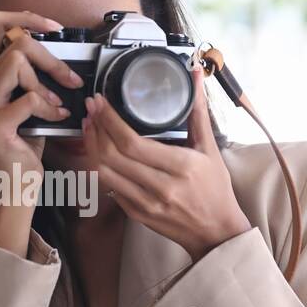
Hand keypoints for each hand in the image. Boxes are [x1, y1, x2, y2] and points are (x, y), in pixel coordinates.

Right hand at [0, 11, 83, 181]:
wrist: (14, 181)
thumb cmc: (24, 139)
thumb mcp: (27, 98)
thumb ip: (32, 73)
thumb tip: (61, 50)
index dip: (27, 18)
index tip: (54, 28)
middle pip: (14, 41)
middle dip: (50, 57)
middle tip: (70, 77)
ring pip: (17, 63)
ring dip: (47, 82)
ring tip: (58, 101)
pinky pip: (29, 98)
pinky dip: (50, 107)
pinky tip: (57, 118)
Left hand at [81, 66, 250, 262]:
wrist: (216, 232)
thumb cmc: (216, 189)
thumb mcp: (211, 149)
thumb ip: (198, 111)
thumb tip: (196, 74)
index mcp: (180, 167)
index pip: (133, 143)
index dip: (110, 121)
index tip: (100, 102)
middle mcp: (160, 187)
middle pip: (113, 156)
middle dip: (96, 129)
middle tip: (91, 109)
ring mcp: (146, 204)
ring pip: (105, 173)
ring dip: (92, 147)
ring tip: (90, 127)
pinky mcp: (136, 215)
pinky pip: (110, 188)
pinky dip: (102, 167)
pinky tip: (99, 151)